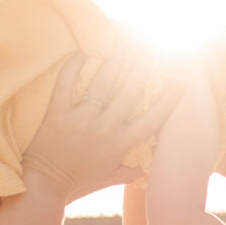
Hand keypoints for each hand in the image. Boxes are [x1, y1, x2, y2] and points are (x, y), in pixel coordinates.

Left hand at [22, 46, 179, 203]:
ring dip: (116, 57)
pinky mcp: (58, 113)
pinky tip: (84, 51)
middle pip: (131, 90)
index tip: (181, 80)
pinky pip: (67, 82)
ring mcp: (81, 120)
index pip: (153, 118)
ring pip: (104, 81)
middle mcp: (105, 129)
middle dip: (143, 64)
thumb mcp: (107, 178)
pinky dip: (75, 64)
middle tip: (150, 44)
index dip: (169, 98)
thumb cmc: (77, 181)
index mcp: (121, 145)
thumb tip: (142, 170)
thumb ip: (126, 173)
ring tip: (123, 39)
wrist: (44, 185)